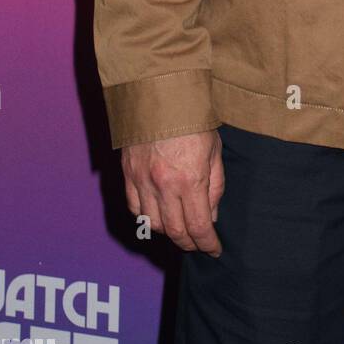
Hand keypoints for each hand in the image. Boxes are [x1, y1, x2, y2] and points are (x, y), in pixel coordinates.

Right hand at [122, 130, 224, 256]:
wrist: (160, 94)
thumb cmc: (193, 119)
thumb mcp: (214, 150)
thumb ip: (215, 186)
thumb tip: (210, 216)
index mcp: (190, 179)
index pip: (198, 226)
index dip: (207, 244)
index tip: (214, 250)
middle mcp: (163, 184)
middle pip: (174, 231)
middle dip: (189, 243)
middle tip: (199, 244)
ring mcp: (142, 180)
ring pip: (152, 224)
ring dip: (168, 233)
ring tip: (181, 230)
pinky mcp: (128, 174)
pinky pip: (134, 208)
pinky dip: (146, 219)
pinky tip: (157, 217)